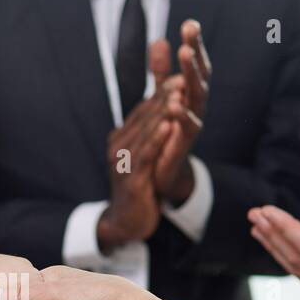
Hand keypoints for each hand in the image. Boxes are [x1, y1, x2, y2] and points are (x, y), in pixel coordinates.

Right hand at [97, 90, 172, 249]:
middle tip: (182, 78)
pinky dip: (157, 139)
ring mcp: (122, 163)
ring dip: (162, 112)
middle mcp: (117, 147)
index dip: (161, 93)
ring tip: (178, 95)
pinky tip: (168, 125)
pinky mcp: (130, 180)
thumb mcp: (141, 158)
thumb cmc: (137, 189)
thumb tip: (161, 112)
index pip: (142, 111)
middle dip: (164, 96)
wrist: (125, 223)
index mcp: (120, 139)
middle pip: (143, 117)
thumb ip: (147, 135)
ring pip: (145, 132)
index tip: (179, 76)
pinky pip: (145, 155)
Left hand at [148, 20, 210, 203]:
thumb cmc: (167, 129)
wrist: (165, 168)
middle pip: (200, 73)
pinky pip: (188, 125)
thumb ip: (160, 72)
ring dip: (191, 73)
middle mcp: (197, 103)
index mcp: (191, 90)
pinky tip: (175, 103)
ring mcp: (194, 120)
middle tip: (189, 32)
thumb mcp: (162, 96)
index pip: (196, 63)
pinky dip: (182, 114)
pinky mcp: (186, 140)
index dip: (195, 44)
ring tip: (185, 53)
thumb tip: (159, 40)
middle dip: (195, 51)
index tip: (189, 23)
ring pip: (197, 94)